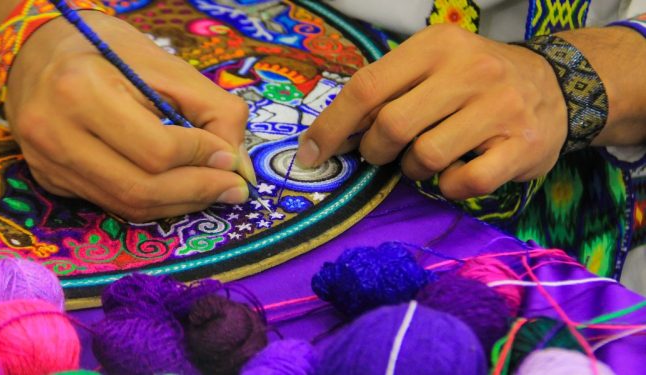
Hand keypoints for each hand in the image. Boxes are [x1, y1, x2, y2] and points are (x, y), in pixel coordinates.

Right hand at [5, 12, 252, 220]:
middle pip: (140, 188)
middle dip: (198, 192)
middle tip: (233, 189)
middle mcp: (54, 131)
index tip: (230, 158)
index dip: (202, 158)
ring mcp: (46, 161)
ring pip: (126, 204)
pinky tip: (177, 190)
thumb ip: (214, 111)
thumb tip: (238, 166)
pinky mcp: (49, 179)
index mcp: (81, 90)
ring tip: (212, 191)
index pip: (156, 150)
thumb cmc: (109, 50)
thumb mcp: (167, 66)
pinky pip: (111, 203)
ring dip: (179, 204)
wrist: (38, 50)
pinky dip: (152, 202)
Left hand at [297, 24, 567, 199]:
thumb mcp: (432, 66)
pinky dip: (450, 186)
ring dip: (414, 170)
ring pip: (426, 157)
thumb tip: (332, 133)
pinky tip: (458, 171)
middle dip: (375, 151)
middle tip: (383, 153)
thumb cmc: (475, 80)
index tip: (312, 154)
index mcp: (437, 46)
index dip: (332, 126)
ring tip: (427, 158)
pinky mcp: (523, 146)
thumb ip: (386, 90)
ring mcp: (500, 109)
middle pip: (391, 127)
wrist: (557, 85)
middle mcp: (470, 71)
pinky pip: (465, 183)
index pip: (367, 87)